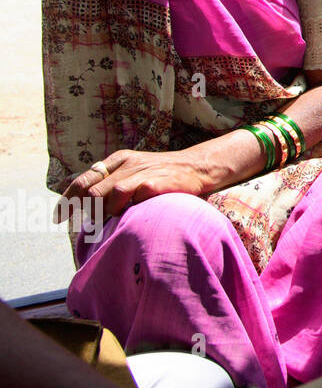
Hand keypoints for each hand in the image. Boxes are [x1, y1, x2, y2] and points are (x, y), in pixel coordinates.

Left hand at [59, 149, 209, 220]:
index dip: (68, 201)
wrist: (197, 167)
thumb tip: (87, 207)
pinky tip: (134, 212)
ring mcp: (141, 172)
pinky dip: (128, 208)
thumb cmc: (163, 175)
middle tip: (91, 226)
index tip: (59, 218)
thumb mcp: (136, 171)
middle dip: (88, 212)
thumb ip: (114, 183)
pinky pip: (132, 197)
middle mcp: (127, 164)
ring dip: (108, 211)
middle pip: (93, 191)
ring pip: (109, 194)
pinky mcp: (155, 182)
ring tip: (117, 218)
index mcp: (118, 160)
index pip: (83, 181)